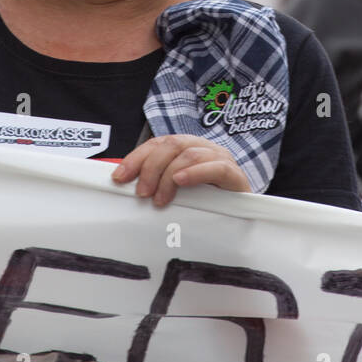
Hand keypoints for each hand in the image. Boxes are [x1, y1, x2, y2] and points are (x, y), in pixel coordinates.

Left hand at [111, 134, 250, 206]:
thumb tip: (126, 187)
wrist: (242, 218)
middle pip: (172, 144)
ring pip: (190, 154)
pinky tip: (181, 181)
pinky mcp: (235, 175)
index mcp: (187, 148)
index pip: (158, 143)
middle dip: (150, 167)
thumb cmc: (207, 204)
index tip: (119, 177)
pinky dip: (195, 173)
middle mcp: (203, 148)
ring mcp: (220, 158)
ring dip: (168, 175)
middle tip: (141, 193)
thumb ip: (157, 185)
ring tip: (159, 197)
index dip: (136, 157)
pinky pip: (216, 168)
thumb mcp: (177, 192)